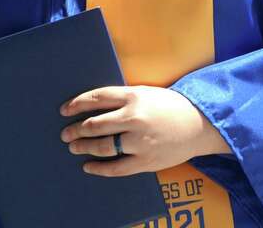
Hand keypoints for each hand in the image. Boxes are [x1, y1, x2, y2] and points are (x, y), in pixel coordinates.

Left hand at [59, 86, 229, 176]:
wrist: (199, 124)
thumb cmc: (168, 106)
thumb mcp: (144, 93)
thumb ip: (120, 99)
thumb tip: (90, 106)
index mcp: (132, 96)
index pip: (96, 98)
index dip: (76, 104)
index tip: (64, 110)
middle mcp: (134, 118)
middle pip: (94, 124)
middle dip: (75, 130)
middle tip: (65, 133)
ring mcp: (139, 141)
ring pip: (102, 147)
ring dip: (83, 147)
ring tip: (73, 147)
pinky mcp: (145, 161)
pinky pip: (116, 168)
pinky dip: (98, 168)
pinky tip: (88, 166)